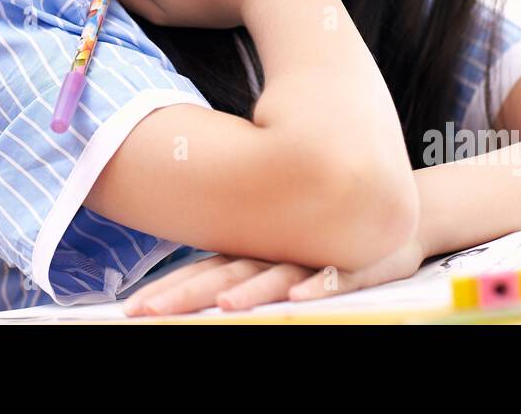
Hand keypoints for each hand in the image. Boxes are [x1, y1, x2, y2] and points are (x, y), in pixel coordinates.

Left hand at [122, 234, 427, 316]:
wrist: (385, 209)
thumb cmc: (317, 237)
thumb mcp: (271, 251)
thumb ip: (235, 263)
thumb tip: (194, 284)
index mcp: (249, 251)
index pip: (201, 272)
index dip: (169, 289)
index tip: (134, 307)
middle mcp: (273, 252)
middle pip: (225, 275)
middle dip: (187, 295)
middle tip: (153, 311)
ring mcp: (310, 256)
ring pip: (275, 275)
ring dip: (251, 291)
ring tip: (224, 305)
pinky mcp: (350, 262)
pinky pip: (334, 276)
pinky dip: (319, 286)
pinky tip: (299, 298)